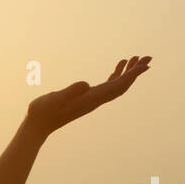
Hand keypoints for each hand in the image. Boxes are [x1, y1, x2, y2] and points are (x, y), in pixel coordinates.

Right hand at [26, 55, 151, 135]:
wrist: (36, 126)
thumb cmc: (43, 111)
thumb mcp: (55, 98)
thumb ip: (70, 91)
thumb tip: (86, 84)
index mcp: (90, 98)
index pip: (117, 86)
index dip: (132, 75)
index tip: (145, 64)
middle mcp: (94, 100)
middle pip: (122, 86)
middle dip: (135, 72)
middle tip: (148, 57)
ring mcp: (91, 100)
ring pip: (116, 85)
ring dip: (127, 72)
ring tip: (135, 58)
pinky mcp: (86, 99)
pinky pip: (107, 86)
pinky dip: (115, 75)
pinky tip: (118, 67)